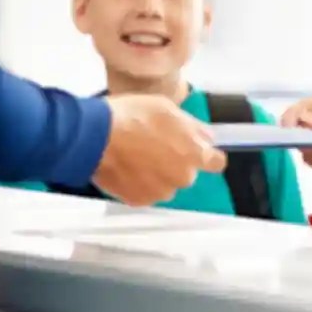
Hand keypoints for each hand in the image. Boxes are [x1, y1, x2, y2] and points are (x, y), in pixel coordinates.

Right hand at [94, 95, 227, 205]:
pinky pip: (145, 192)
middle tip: (153, 147)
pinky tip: (126, 168)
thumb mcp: (168, 109)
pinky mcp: (138, 201)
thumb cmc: (133, 117)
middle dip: (176, 163)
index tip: (196, 150)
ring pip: (165, 184)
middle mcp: (182, 178)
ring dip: (156, 175)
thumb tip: (207, 137)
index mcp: (194, 154)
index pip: (217, 163)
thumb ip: (193, 127)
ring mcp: (160, 192)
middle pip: (186, 173)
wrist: (94, 137)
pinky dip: (138, 183)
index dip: (208, 156)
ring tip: (135, 157)